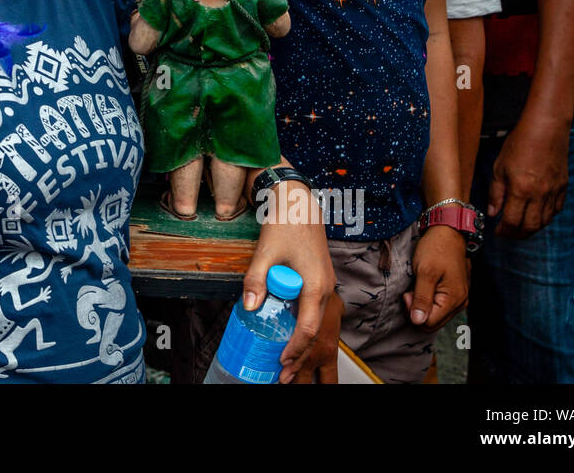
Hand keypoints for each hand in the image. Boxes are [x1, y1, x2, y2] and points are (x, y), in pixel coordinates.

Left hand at [243, 180, 336, 382]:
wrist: (298, 200)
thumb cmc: (285, 222)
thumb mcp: (266, 252)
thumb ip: (256, 279)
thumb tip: (248, 306)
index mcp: (315, 284)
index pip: (307, 327)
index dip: (295, 348)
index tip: (282, 362)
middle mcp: (325, 287)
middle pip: (315, 329)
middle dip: (300, 353)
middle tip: (284, 373)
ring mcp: (324, 282)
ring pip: (315, 319)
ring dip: (302, 340)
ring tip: (287, 360)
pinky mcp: (319, 277)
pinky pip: (314, 308)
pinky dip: (304, 324)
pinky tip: (289, 330)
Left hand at [404, 225, 468, 329]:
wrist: (449, 232)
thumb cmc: (436, 249)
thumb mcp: (425, 272)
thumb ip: (421, 298)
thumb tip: (418, 322)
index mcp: (454, 300)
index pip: (428, 324)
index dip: (413, 312)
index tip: (407, 293)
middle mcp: (460, 303)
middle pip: (432, 323)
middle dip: (416, 310)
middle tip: (410, 291)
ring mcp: (459, 299)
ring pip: (435, 316)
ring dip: (422, 305)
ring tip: (417, 286)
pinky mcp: (455, 294)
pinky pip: (439, 307)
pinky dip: (428, 301)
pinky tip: (424, 287)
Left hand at [488, 114, 569, 237]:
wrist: (546, 129)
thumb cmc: (520, 144)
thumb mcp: (499, 167)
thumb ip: (496, 192)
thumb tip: (493, 212)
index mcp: (521, 189)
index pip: (512, 221)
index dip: (504, 231)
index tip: (497, 231)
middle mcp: (540, 194)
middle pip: (530, 227)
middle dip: (517, 235)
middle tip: (508, 234)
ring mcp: (554, 192)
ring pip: (545, 221)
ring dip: (532, 229)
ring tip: (520, 227)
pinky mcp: (564, 187)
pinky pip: (556, 210)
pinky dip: (546, 218)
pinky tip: (536, 215)